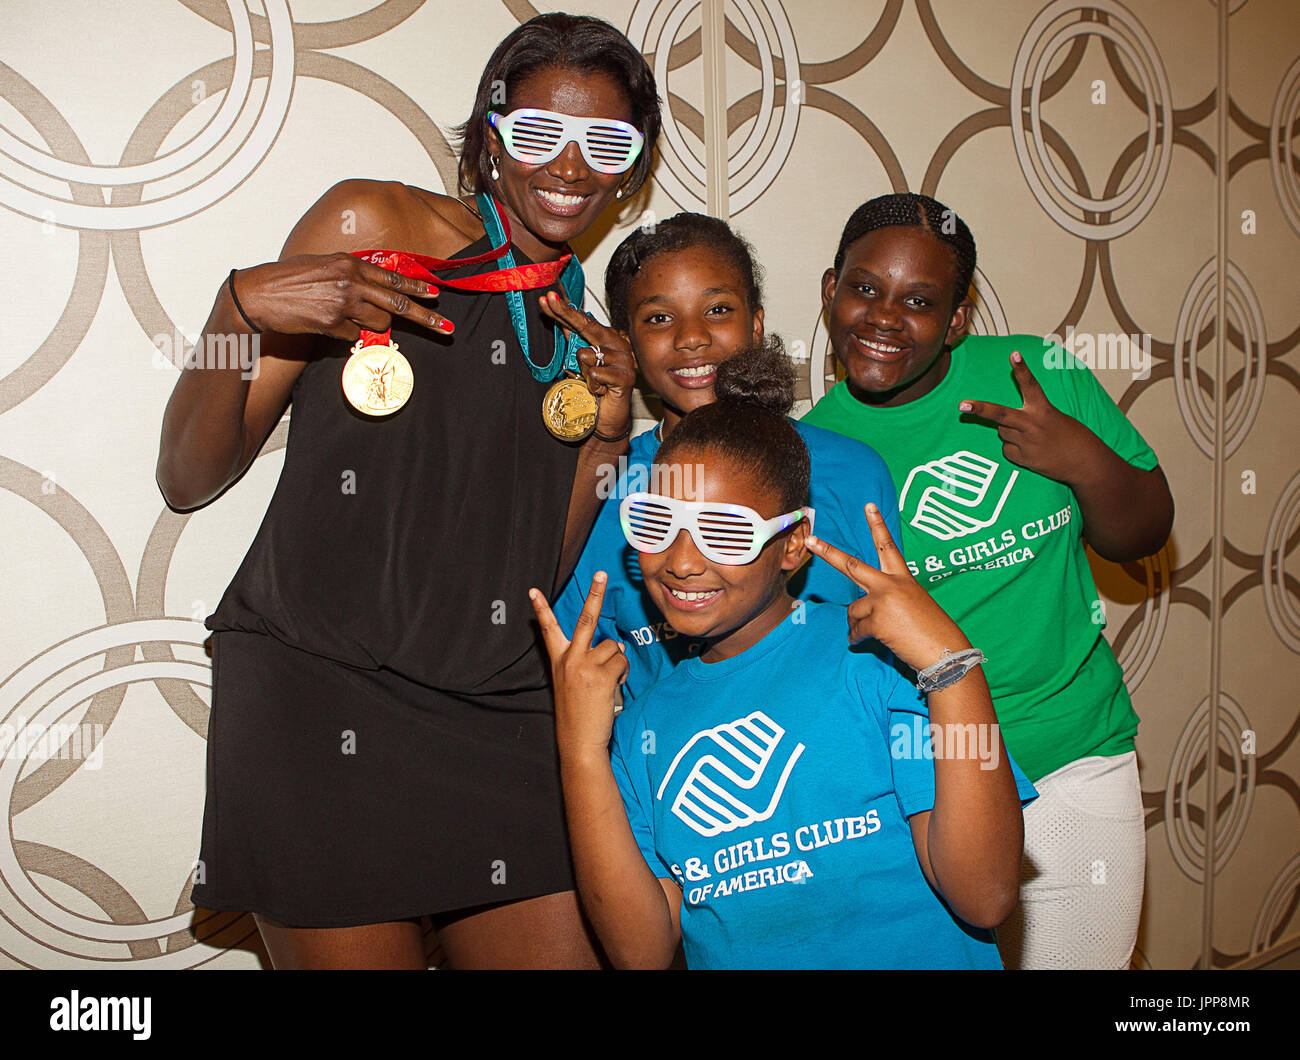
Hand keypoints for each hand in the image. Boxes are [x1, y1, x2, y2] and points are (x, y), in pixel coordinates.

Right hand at [233, 253, 453, 340]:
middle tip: (444, 327)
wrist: (259, 294)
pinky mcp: (332, 323)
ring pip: (377, 322)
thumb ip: (351, 276)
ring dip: (371, 324)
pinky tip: (325, 323)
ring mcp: (343, 303)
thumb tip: (375, 292)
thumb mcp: (324, 266)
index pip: (392, 276)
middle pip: (396, 303)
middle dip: (424, 317)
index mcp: (349, 263)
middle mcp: (350, 281)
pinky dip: (344, 333)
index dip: (416, 287)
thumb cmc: (289, 280)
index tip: (434, 295)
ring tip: (344, 315)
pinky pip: (352, 335)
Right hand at [530, 572, 628, 759]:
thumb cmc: (578, 714)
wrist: (578, 741)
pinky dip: (623, 673)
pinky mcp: (600, 675)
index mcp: (559, 661)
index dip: (541, 609)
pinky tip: (614, 687)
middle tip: (601, 573)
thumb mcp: (572, 684)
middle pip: (585, 618)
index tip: (533, 591)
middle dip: (594, 593)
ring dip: (617, 662)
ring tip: (608, 682)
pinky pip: (621, 662)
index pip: (548, 630)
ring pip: (612, 648)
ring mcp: (584, 666)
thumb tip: (615, 646)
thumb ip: (590, 661)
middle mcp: (570, 659)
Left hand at [539, 292, 635, 437]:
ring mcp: (624, 360)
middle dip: (564, 313)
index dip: (564, 310)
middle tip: (548, 299)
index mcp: (607, 340)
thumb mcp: (581, 364)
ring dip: (583, 373)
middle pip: (586, 326)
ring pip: (585, 356)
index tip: (548, 298)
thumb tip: (561, 322)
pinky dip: (593, 386)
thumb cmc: (598, 389)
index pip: (583, 322)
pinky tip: (602, 391)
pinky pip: (594, 374)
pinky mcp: (626, 376)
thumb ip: (574, 344)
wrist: (609, 416)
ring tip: (594, 383)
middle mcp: (617, 345)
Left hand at [805, 503, 969, 672]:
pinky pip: (856, 630)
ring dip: (857, 624)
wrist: (947, 653)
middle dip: (828, 552)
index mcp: (903, 578)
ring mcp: (883, 601)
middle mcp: (891, 585)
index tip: (868, 506)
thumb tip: (859, 610)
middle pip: (851, 564)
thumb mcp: (914, 604)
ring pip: (852, 610)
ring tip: (876, 633)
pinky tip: (864, 642)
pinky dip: (856, 638)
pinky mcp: (878, 621)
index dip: (877, 525)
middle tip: (810, 540)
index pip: (887, 546)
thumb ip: (889, 599)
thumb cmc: (932, 632)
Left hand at [958, 350, 1096, 482]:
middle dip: (979, 409)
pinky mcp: (1024, 459)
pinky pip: (1007, 450)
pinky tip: (1031, 451)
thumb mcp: (1054, 418)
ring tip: (1031, 437)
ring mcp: (1027, 443)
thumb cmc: (1070, 436)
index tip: (1014, 354)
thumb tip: (1002, 423)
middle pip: (1000, 414)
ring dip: (1009, 433)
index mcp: (1044, 410)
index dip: (1022, 369)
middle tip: (962, 405)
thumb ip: (1029, 415)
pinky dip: (1014, 450)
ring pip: (1001, 432)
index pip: (1031, 385)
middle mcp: (1033, 425)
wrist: (1085, 463)